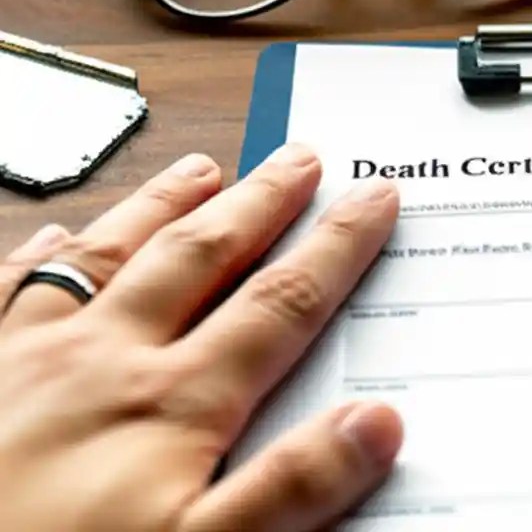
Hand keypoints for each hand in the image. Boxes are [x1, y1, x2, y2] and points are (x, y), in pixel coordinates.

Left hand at [0, 144, 402, 530]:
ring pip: (111, 256)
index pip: (280, 306)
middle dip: (260, 203)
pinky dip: (41, 252)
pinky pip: (8, 288)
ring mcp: (25, 359)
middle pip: (202, 258)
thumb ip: (291, 490)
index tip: (373, 199)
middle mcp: (104, 360)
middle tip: (299, 156)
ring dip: (164, 207)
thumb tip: (377, 422)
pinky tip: (57, 234)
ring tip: (202, 168)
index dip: (336, 248)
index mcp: (171, 405)